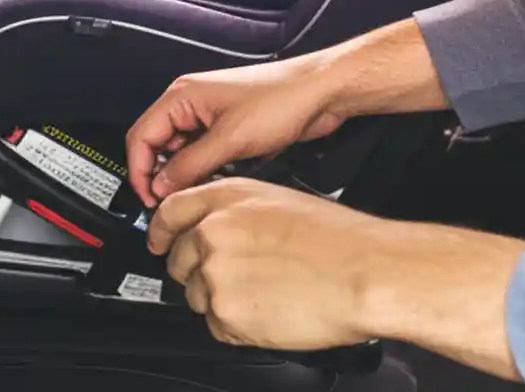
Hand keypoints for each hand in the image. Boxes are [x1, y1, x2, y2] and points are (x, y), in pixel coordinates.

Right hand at [125, 20, 448, 204]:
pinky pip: (201, 152)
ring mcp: (208, 115)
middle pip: (156, 144)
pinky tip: (213, 180)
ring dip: (183, 173)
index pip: (140, 136)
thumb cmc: (282, 99)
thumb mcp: (230, 139)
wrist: (321, 92)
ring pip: (179, 151)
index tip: (148, 199)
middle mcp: (190, 103)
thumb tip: (162, 186)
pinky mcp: (227, 127)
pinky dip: (202, 169)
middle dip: (158, 175)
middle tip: (166, 203)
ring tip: (195, 192)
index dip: (139, 171)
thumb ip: (190, 165)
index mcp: (181, 97)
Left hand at [148, 178, 387, 349]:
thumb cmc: (339, 239)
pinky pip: (217, 326)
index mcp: (225, 199)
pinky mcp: (226, 313)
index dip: (160, 230)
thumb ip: (237, 212)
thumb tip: (218, 226)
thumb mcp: (278, 200)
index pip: (168, 212)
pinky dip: (237, 326)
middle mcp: (212, 232)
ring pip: (196, 295)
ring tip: (263, 294)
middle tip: (231, 277)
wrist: (367, 273)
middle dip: (196, 271)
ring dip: (220, 300)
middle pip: (178, 259)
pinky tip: (268, 311)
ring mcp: (215, 274)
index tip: (158, 240)